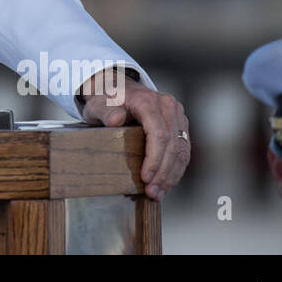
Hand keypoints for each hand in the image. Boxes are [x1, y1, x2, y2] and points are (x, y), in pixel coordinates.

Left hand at [77, 70, 188, 200]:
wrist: (116, 88)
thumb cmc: (106, 98)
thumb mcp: (98, 104)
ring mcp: (176, 115)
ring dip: (172, 175)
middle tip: (152, 193)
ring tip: (158, 193)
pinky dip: (176, 169)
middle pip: (173, 145)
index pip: (159, 134)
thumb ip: (105, 112)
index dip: (154, 159)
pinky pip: (183, 149)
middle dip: (163, 173)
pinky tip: (166, 183)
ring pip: (182, 150)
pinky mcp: (179, 124)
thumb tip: (116, 120)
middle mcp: (167, 106)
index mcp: (148, 101)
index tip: (145, 178)